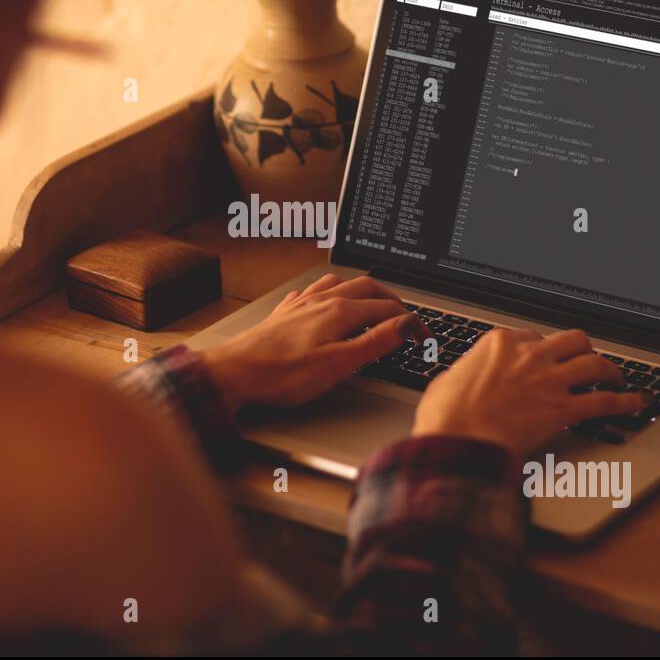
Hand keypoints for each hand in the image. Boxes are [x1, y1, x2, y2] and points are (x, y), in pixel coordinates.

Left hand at [199, 273, 432, 411]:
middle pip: (366, 287)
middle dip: (391, 298)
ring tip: (373, 302)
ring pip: (340, 284)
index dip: (412, 321)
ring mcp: (301, 304)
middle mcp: (321, 300)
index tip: (425, 336)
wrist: (234, 373)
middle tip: (405, 316)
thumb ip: (374, 342)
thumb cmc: (281, 374)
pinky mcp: (284, 313)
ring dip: (362, 290)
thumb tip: (405, 326)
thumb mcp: (338, 364)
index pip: (387, 308)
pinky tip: (326, 301)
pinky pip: (313, 291)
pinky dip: (331, 293)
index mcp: (339, 311)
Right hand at [412, 327, 649, 456]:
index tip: (544, 358)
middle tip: (585, 359)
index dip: (541, 348)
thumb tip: (462, 381)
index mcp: (501, 343)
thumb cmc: (445, 417)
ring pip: (594, 363)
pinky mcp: (564, 409)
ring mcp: (550, 381)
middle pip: (572, 340)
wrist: (456, 441)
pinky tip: (637, 403)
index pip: (532, 335)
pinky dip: (626, 401)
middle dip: (582, 349)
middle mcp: (530, 355)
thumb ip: (464, 374)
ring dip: (610, 369)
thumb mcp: (446, 382)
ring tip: (616, 376)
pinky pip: (605, 400)